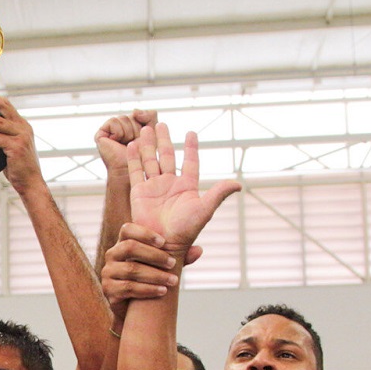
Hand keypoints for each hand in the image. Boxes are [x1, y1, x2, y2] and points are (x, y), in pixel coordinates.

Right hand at [96, 110, 157, 171]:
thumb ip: (150, 115)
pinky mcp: (100, 135)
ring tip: (125, 143)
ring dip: (128, 132)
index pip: (140, 113)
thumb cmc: (142, 154)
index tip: (141, 137)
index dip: (144, 125)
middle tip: (133, 142)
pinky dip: (118, 132)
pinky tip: (116, 141)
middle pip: (132, 115)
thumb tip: (134, 110)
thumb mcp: (152, 132)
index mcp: (130, 125)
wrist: (131, 169)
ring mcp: (109, 130)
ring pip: (123, 118)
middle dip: (136, 129)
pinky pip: (113, 122)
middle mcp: (119, 126)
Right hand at [99, 223, 184, 312]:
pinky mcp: (108, 290)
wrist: (134, 307)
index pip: (127, 229)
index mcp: (124, 243)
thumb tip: (198, 250)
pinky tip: (162, 291)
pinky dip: (148, 289)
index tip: (164, 242)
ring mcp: (108, 272)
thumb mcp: (164, 266)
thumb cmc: (149, 279)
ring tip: (173, 281)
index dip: (145, 233)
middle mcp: (112, 255)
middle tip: (173, 263)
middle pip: (129, 248)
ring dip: (155, 275)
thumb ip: (180, 256)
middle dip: (154, 256)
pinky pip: (128, 288)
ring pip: (131, 270)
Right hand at [126, 123, 241, 247]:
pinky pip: (136, 172)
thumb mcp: (205, 209)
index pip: (190, 162)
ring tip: (145, 129)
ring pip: (150, 161)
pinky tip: (132, 146)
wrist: (164, 244)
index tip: (191, 133)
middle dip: (164, 140)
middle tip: (161, 124)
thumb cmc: (186, 230)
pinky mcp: (139, 193)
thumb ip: (219, 194)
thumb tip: (238, 184)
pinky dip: (134, 159)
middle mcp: (170, 184)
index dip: (191, 148)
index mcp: (187, 186)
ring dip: (148, 145)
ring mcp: (154, 188)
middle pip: (167, 156)